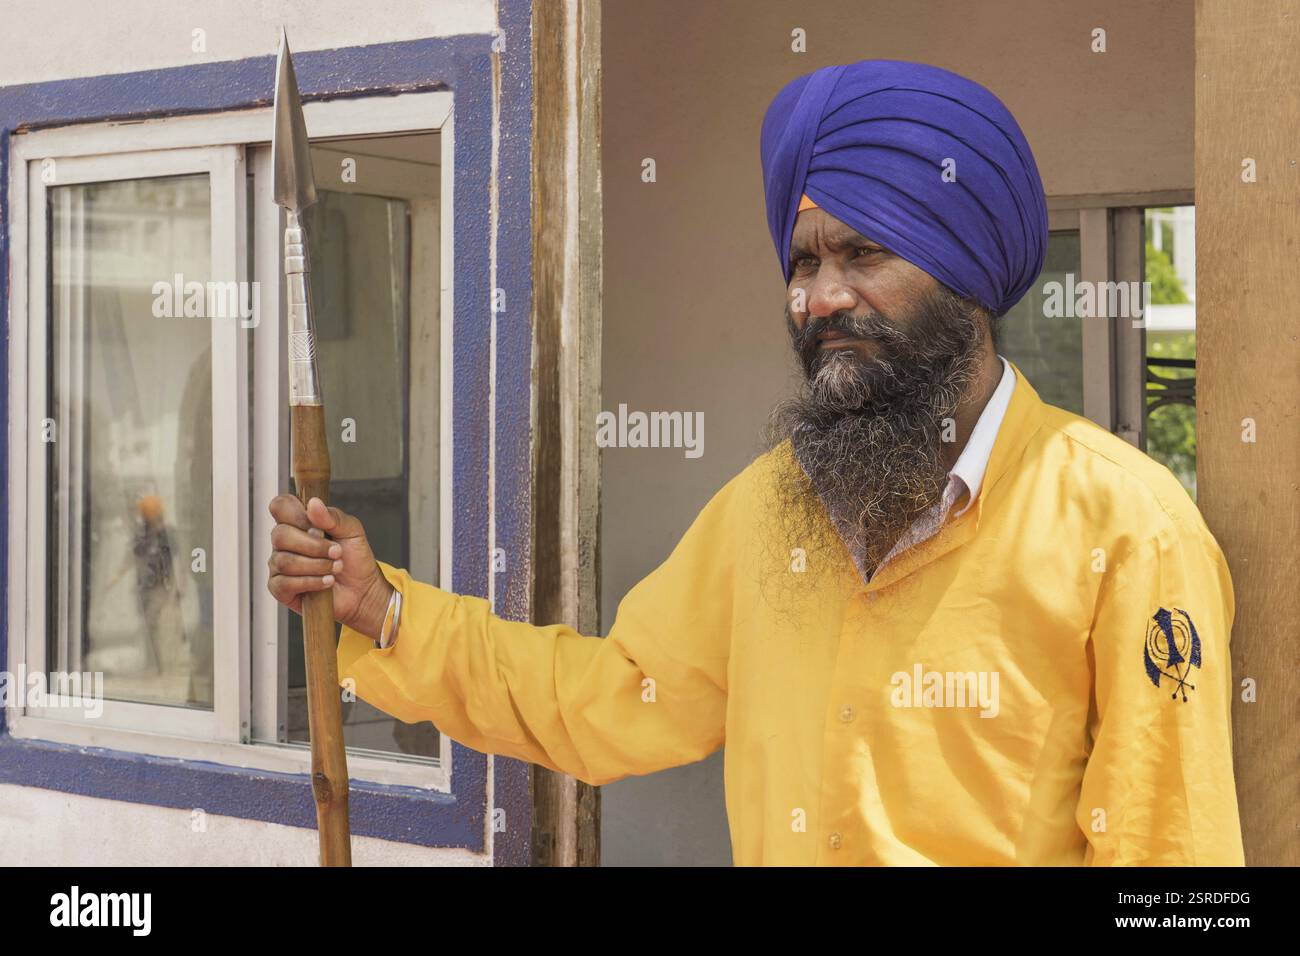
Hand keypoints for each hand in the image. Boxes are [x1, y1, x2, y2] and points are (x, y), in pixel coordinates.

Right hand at [267, 495, 393, 640]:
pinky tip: (326, 581)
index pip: (280, 507)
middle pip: (280, 535)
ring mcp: (279, 565)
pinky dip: (311, 582)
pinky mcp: (280, 589)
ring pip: (284, 561)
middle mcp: (284, 543)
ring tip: (335, 568)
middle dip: (314, 546)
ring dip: (317, 565)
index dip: (294, 513)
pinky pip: (285, 583)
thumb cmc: (354, 559)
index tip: (316, 525)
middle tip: (336, 552)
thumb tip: (313, 504)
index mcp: (298, 523)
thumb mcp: (352, 531)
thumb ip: (333, 516)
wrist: (362, 590)